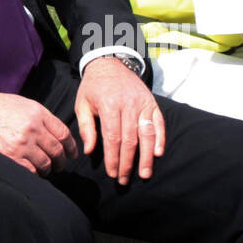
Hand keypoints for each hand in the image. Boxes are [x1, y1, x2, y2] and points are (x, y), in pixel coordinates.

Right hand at [0, 88, 77, 174]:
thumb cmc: (0, 107)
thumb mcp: (25, 104)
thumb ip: (44, 119)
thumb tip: (60, 137)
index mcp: (38, 113)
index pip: (63, 134)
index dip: (71, 147)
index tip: (72, 154)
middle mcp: (32, 128)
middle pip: (57, 151)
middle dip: (62, 161)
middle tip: (61, 165)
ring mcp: (21, 143)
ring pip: (45, 163)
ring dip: (48, 169)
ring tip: (46, 170)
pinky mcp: (10, 156)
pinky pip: (30, 171)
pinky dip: (35, 174)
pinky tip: (34, 172)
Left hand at [74, 57, 165, 184]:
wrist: (109, 62)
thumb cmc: (93, 87)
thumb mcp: (82, 104)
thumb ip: (86, 127)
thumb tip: (90, 151)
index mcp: (108, 104)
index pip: (112, 137)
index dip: (113, 157)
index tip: (112, 173)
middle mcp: (127, 104)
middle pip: (130, 139)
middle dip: (128, 162)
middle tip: (125, 180)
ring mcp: (142, 103)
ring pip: (146, 133)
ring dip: (146, 156)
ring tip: (145, 174)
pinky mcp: (152, 103)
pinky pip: (159, 122)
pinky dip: (160, 138)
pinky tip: (158, 153)